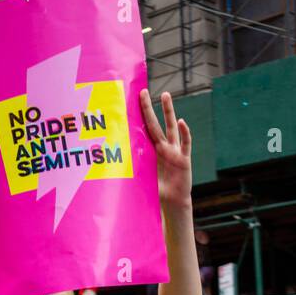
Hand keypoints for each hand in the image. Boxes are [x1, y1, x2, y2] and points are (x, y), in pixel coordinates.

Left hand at [139, 90, 191, 208]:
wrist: (173, 202)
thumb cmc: (158, 191)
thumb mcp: (142, 180)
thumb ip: (131, 173)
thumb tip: (111, 170)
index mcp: (152, 151)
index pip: (144, 130)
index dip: (139, 117)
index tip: (132, 103)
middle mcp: (163, 147)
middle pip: (155, 123)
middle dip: (149, 108)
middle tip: (144, 92)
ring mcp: (174, 151)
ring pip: (171, 128)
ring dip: (168, 111)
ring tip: (166, 95)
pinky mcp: (184, 159)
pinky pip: (185, 143)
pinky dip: (184, 132)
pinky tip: (182, 122)